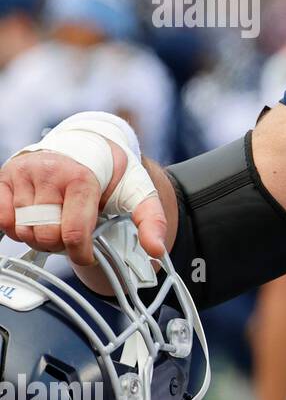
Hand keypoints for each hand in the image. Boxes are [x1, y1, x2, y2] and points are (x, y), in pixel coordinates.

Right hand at [0, 142, 166, 265]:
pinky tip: (34, 219)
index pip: (74, 232)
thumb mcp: (139, 193)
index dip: (81, 253)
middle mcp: (50, 172)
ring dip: (38, 237)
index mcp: (82, 178)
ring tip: (56, 224)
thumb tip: (157, 250)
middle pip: (46, 235)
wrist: (88, 145)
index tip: (86, 255)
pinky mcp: (5, 175)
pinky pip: (1, 219)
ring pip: (22, 230)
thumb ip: (152, 221)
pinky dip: (15, 228)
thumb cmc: (110, 175)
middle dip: (60, 245)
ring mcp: (24, 173)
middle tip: (71, 235)